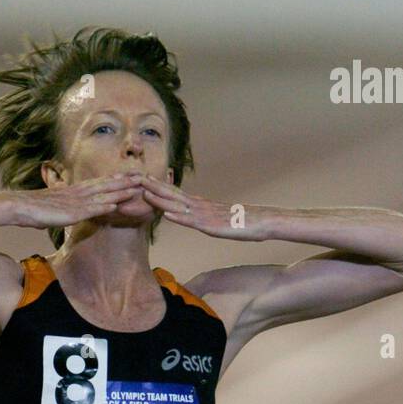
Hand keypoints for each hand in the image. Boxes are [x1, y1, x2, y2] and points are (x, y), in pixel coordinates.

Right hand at [13, 173, 145, 229]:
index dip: (116, 180)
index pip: (100, 184)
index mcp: (75, 191)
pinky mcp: (71, 212)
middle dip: (125, 181)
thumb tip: (69, 210)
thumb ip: (65, 206)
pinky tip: (116, 204)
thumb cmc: (34, 210)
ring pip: (102, 194)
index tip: (131, 176)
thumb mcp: (54, 207)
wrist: (19, 208)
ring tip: (137, 187)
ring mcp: (75, 202)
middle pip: (106, 185)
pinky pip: (90, 208)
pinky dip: (104, 205)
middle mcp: (78, 193)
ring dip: (120, 191)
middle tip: (144, 176)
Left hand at [138, 173, 264, 239]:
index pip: (178, 195)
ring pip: (179, 206)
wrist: (266, 222)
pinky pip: (193, 221)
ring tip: (144, 191)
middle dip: (154, 187)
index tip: (145, 181)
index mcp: (203, 206)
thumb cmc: (248, 223)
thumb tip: (201, 219)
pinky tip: (166, 214)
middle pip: (174, 195)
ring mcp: (207, 215)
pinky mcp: (213, 226)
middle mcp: (203, 207)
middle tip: (136, 177)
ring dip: (161, 199)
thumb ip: (210, 218)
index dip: (160, 188)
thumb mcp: (223, 220)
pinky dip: (179, 217)